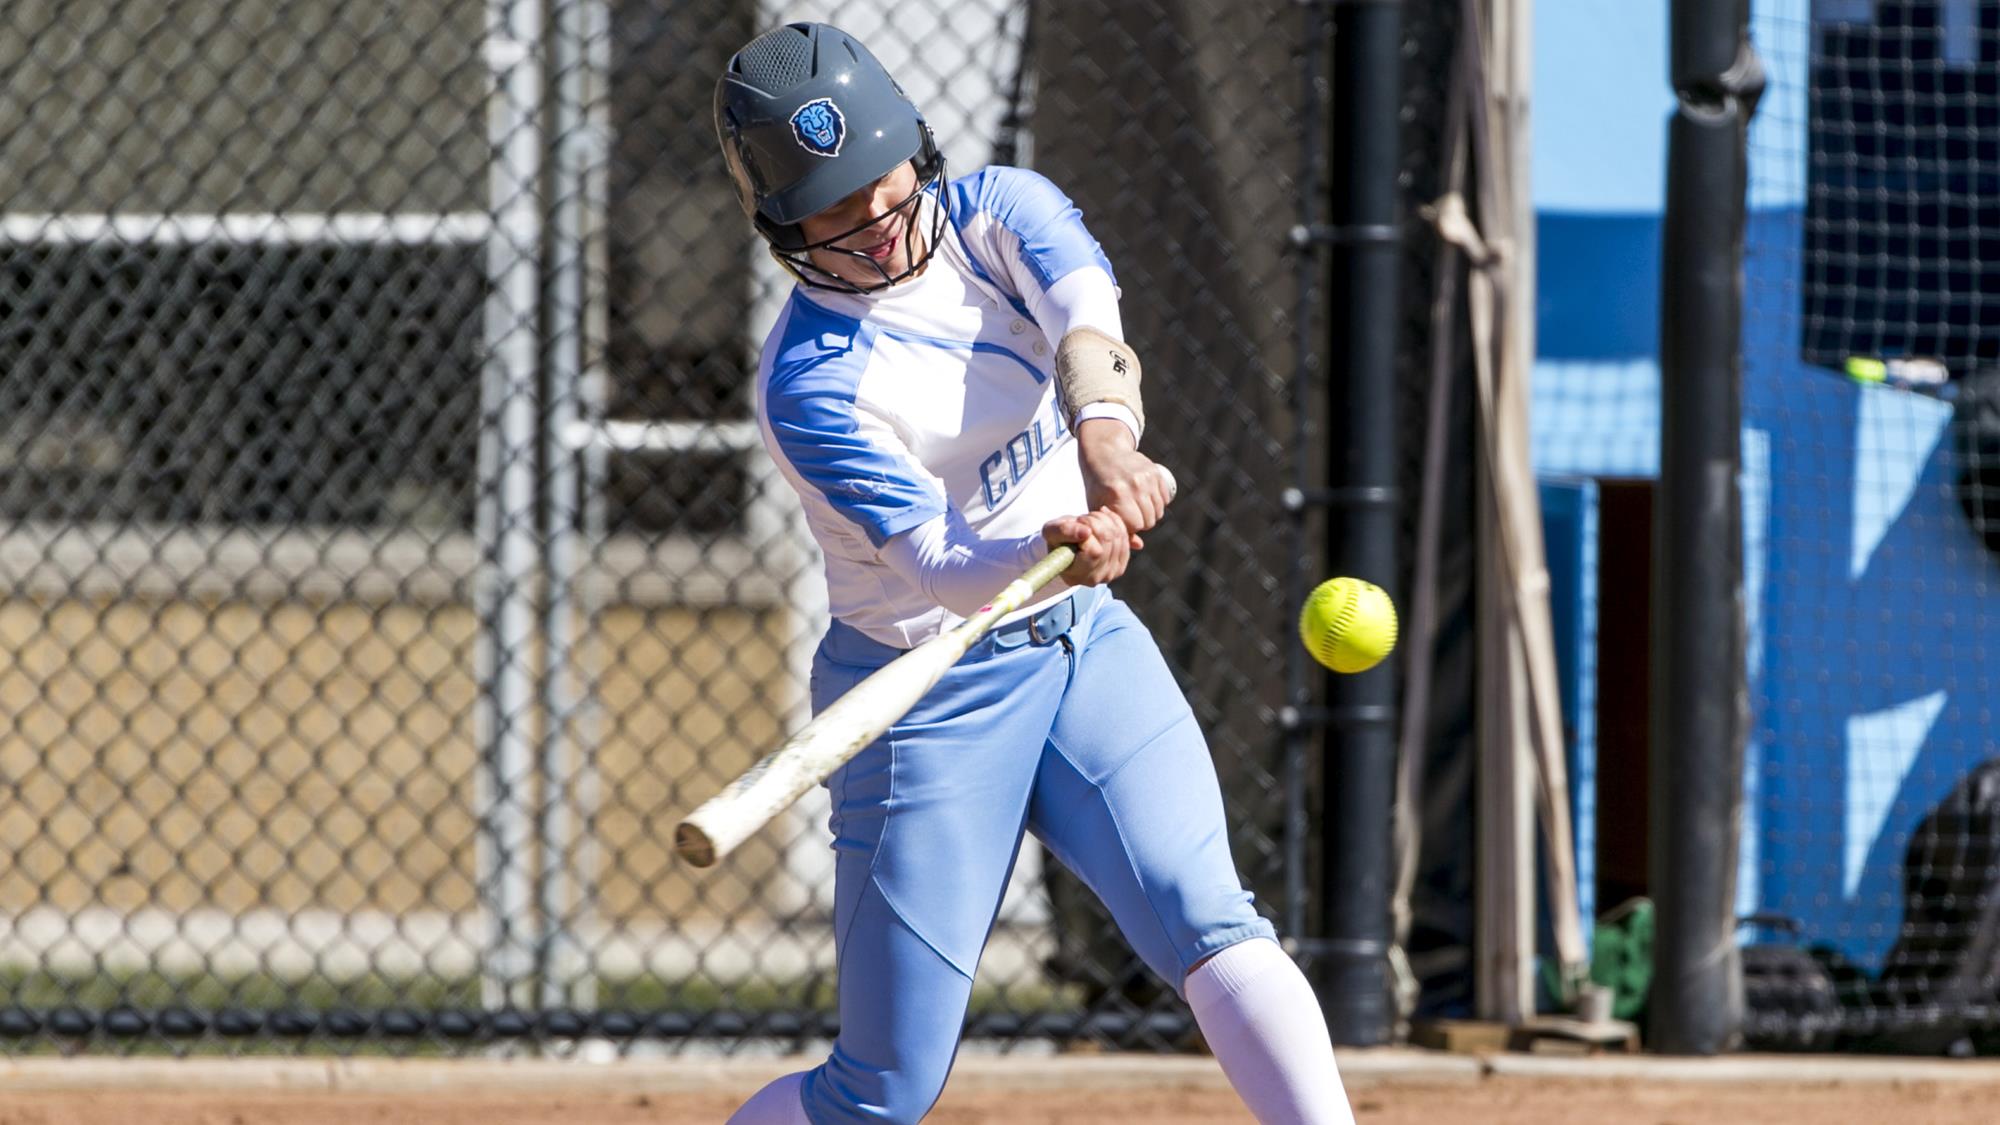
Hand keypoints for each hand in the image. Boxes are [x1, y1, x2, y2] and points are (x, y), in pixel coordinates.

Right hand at [1041, 508, 1131, 586]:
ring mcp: (1112, 573)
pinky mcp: (1121, 564)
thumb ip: (1064, 531)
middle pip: (1108, 540)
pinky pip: (1125, 536)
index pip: (1094, 551)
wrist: (1068, 548)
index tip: (1078, 522)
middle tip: (1083, 518)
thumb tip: (1086, 532)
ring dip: (1105, 520)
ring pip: (1119, 535)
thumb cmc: (1057, 541)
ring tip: (1090, 521)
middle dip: (1096, 521)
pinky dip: (1115, 522)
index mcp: (1077, 575)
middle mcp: (1097, 578)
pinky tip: (1102, 521)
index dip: (1088, 529)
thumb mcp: (1051, 532)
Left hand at [1076, 419, 1169, 547]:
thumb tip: (1138, 546)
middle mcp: (1134, 485)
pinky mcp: (1155, 472)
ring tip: (1137, 508)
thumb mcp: (1099, 506)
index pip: (1136, 525)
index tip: (1122, 523)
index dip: (1130, 527)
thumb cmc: (1099, 484)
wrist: (1105, 453)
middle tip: (1130, 516)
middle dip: (1141, 522)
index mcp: (1117, 495)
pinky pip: (1164, 498)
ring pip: (1159, 510)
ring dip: (1150, 513)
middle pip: (1149, 520)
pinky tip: (1146, 499)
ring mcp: (1146, 477)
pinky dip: (1158, 502)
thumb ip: (1116, 527)